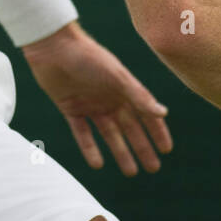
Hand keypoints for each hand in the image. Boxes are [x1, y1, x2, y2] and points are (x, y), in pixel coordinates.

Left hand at [21, 22, 172, 175]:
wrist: (54, 48)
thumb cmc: (89, 57)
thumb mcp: (117, 77)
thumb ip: (138, 96)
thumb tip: (163, 113)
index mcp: (123, 89)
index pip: (145, 114)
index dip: (157, 131)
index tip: (166, 150)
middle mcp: (109, 98)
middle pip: (130, 129)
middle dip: (142, 147)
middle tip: (153, 169)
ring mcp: (91, 105)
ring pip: (109, 135)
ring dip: (120, 152)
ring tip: (131, 172)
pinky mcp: (71, 109)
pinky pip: (83, 134)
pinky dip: (90, 149)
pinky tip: (98, 165)